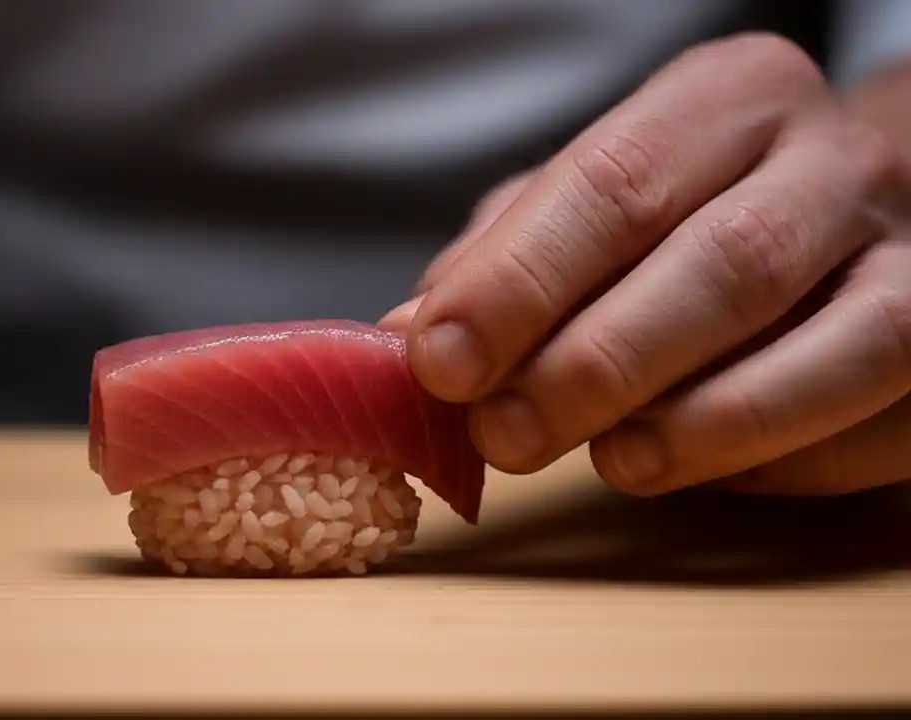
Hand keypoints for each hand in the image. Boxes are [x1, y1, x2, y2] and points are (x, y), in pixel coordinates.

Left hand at [382, 33, 910, 496]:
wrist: (858, 209)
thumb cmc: (691, 209)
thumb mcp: (590, 202)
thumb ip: (507, 257)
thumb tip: (411, 336)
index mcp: (727, 100)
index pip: (614, 185)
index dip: (518, 283)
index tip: (439, 361)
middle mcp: (834, 161)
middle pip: (723, 264)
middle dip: (598, 361)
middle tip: (506, 434)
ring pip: (833, 344)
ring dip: (705, 421)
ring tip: (613, 462)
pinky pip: (874, 414)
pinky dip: (787, 454)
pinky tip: (704, 467)